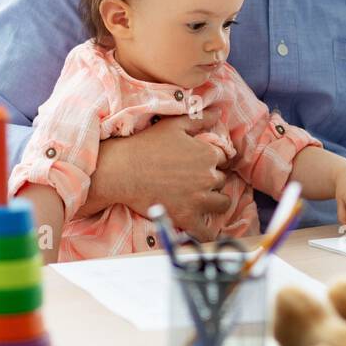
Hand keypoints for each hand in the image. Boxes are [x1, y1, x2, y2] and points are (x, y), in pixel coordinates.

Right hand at [83, 107, 232, 240]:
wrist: (122, 170)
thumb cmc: (146, 145)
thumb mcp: (173, 125)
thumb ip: (199, 119)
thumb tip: (217, 112)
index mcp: (208, 154)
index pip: (224, 159)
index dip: (213, 161)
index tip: (200, 164)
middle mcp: (208, 177)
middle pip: (222, 181)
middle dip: (212, 180)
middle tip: (194, 180)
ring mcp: (198, 199)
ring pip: (222, 204)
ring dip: (215, 202)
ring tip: (200, 199)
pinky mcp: (186, 217)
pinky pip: (207, 232)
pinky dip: (208, 233)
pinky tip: (204, 230)